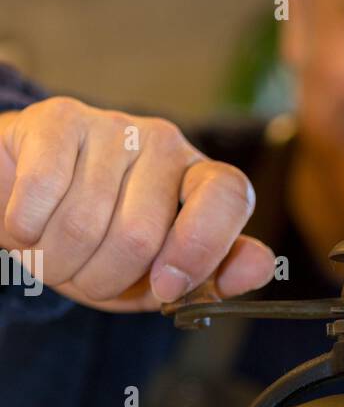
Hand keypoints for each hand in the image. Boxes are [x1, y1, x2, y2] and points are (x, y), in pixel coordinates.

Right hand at [0, 97, 274, 310]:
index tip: (165, 288)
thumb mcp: (157, 277)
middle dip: (104, 278)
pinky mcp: (59, 118)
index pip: (227, 196)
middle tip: (88, 274)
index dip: (199, 248)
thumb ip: (211, 276)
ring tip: (56, 252)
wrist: (23, 209)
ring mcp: (113, 126)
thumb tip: (258, 266)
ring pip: (84, 222)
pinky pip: (43, 192)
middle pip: (141, 233)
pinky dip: (25, 230)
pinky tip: (25, 227)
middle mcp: (164, 144)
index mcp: (199, 180)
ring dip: (58, 261)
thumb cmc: (99, 246)